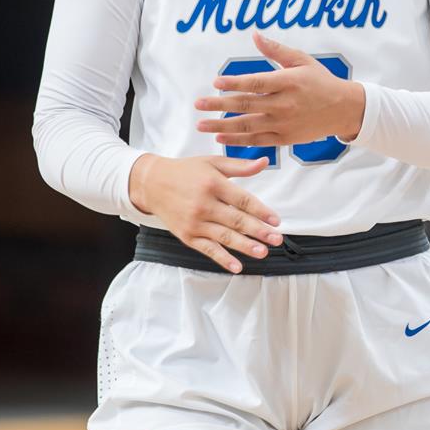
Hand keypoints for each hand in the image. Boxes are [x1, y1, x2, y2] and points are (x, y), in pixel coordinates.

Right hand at [129, 153, 283, 274]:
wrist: (152, 184)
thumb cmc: (185, 171)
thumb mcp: (212, 163)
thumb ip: (240, 166)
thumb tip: (265, 162)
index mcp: (213, 184)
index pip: (243, 200)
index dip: (261, 211)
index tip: (276, 220)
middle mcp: (204, 204)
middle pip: (236, 220)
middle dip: (258, 231)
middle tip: (277, 239)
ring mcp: (195, 222)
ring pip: (224, 237)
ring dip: (245, 246)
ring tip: (263, 252)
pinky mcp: (187, 236)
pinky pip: (208, 249)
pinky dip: (222, 259)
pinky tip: (237, 266)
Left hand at [194, 33, 364, 148]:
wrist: (344, 109)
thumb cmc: (321, 81)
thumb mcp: (302, 60)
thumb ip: (276, 50)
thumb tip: (254, 35)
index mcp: (288, 82)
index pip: (256, 83)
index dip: (235, 83)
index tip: (215, 82)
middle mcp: (285, 104)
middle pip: (246, 106)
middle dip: (219, 105)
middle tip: (198, 105)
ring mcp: (285, 124)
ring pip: (248, 126)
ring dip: (223, 126)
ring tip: (202, 125)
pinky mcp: (286, 139)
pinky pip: (258, 141)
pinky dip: (239, 141)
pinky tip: (221, 138)